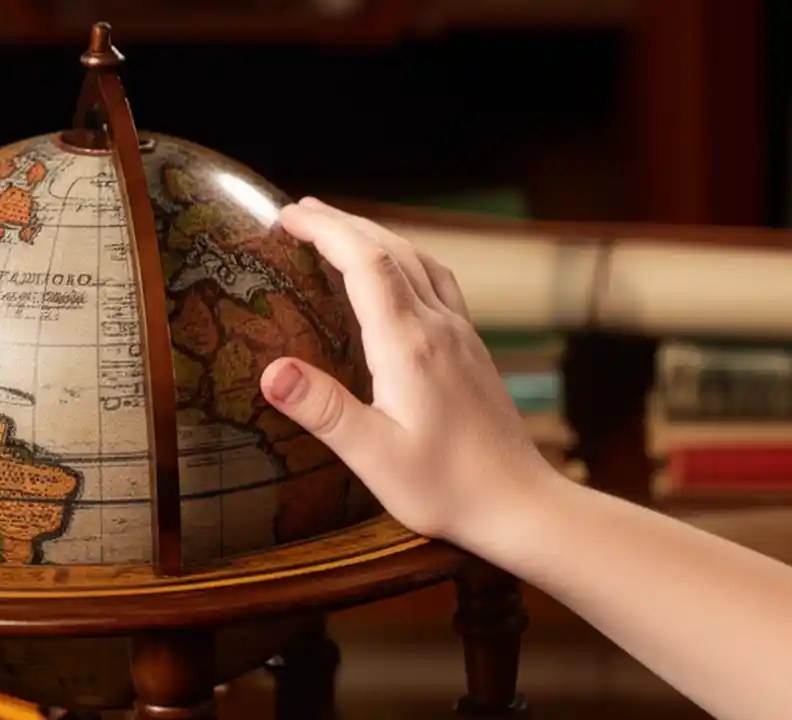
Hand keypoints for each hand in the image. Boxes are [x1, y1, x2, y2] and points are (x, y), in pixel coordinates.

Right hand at [260, 197, 560, 547]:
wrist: (520, 504)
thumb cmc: (446, 488)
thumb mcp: (375, 457)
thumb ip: (324, 411)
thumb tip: (271, 372)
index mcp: (408, 345)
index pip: (364, 263)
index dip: (325, 231)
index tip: (288, 216)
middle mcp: (438, 327)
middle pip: (390, 249)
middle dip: (342, 223)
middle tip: (298, 212)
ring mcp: (460, 334)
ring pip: (418, 259)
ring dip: (375, 234)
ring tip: (339, 228)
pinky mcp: (471, 349)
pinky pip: (437, 281)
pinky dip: (406, 257)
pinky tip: (399, 269)